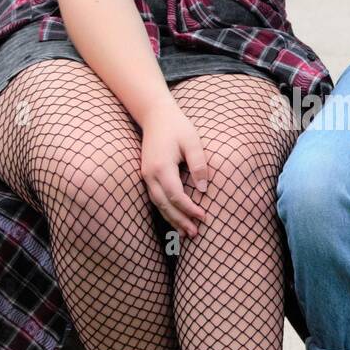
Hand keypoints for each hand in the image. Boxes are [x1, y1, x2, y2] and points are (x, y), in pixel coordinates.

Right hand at [140, 102, 208, 240]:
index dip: (189, 209)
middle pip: (164, 205)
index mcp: (162, 166)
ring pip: (158, 204)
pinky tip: (175, 220)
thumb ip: (199, 164)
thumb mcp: (192, 141)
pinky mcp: (147, 176)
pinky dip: (166, 211)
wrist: (155, 116)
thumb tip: (204, 189)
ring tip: (185, 233)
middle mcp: (150, 174)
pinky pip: (156, 198)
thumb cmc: (177, 126)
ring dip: (172, 220)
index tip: (204, 217)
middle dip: (179, 221)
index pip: (175, 195)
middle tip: (194, 234)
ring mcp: (146, 176)